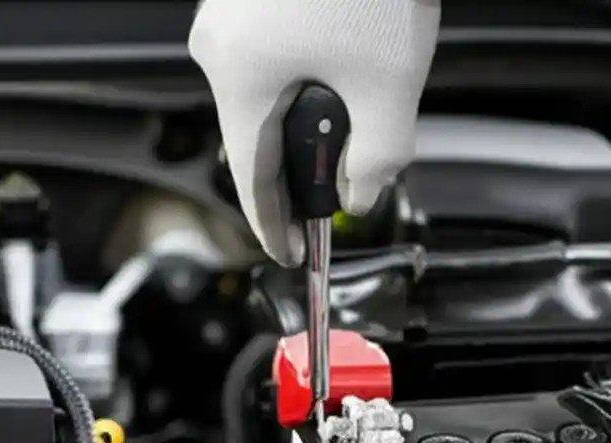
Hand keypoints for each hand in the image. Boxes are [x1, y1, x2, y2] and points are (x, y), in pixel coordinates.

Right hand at [190, 0, 439, 265]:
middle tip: (351, 178)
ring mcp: (233, 13)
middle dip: (307, 161)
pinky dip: (316, 70)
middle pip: (259, 131)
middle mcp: (221, 43)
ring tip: (368, 98)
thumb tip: (363, 194)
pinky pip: (278, 50)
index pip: (250, 177)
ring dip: (318, 110)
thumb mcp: (389, 86)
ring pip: (272, 88)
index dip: (273, 224)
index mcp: (238, 76)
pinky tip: (356, 57)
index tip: (290, 251)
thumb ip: (379, 158)